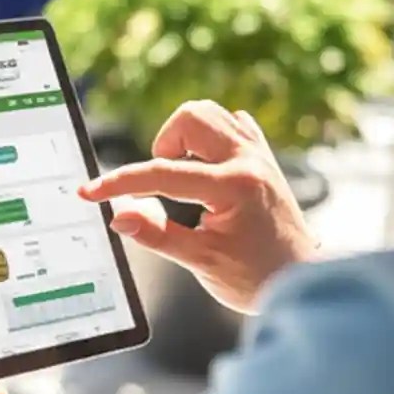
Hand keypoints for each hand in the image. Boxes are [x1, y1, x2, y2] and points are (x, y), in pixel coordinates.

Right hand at [79, 101, 316, 313]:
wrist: (303, 280)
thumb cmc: (257, 278)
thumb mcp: (202, 262)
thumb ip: (156, 236)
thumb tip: (119, 216)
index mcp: (234, 188)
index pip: (163, 174)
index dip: (120, 182)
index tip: (91, 192)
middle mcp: (249, 161)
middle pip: (190, 117)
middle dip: (163, 145)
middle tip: (162, 183)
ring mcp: (259, 154)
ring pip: (210, 113)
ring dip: (184, 137)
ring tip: (182, 176)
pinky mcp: (263, 156)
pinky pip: (231, 123)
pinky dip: (208, 138)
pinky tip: (205, 168)